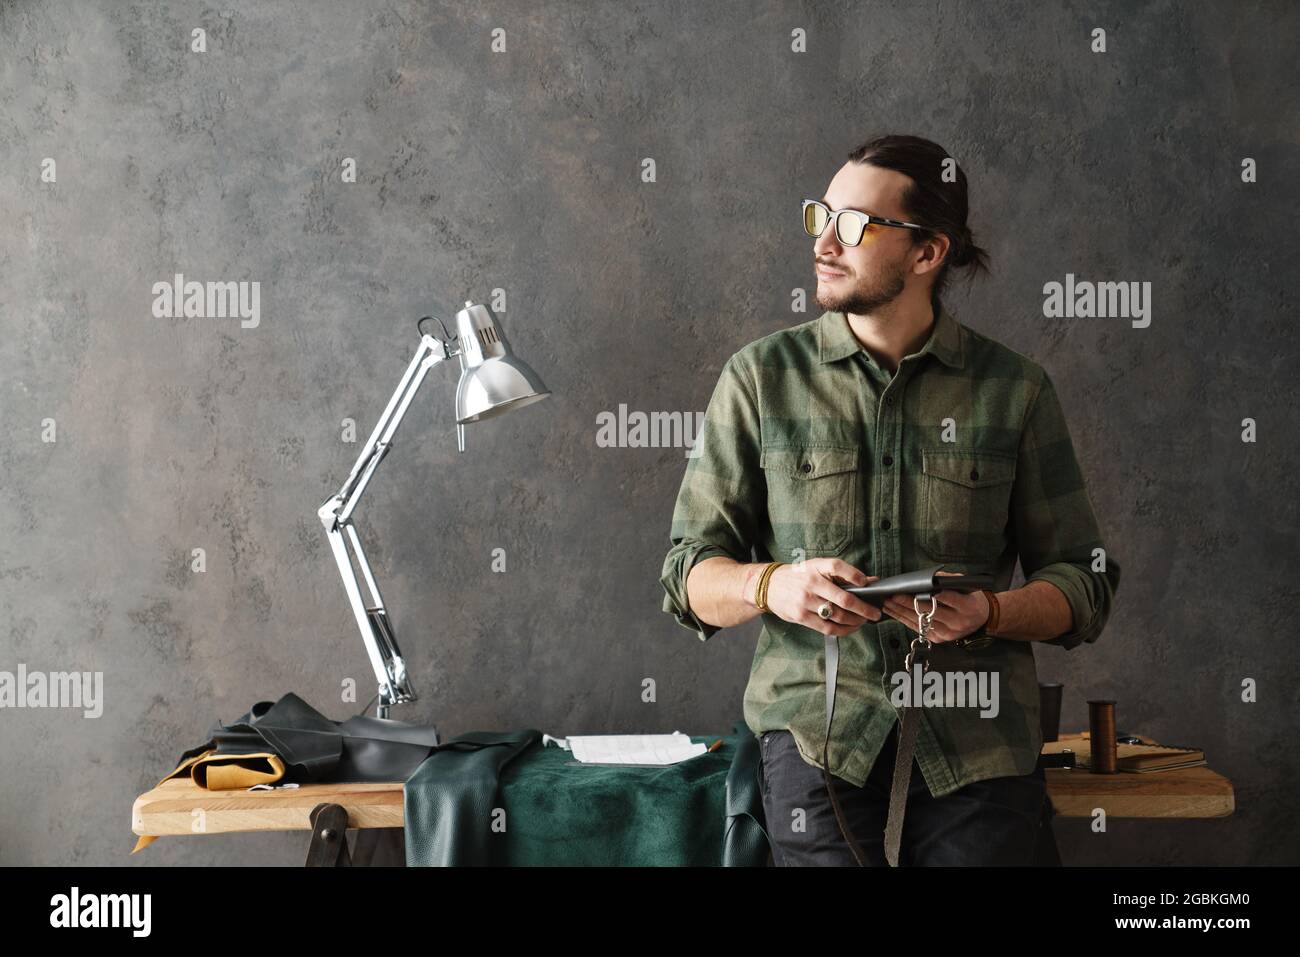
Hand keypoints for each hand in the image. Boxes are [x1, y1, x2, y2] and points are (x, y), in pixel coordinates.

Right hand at [763, 558, 883, 636]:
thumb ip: (843, 574)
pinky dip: (843, 630)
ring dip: (856, 621)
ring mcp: (805, 601)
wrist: (769, 586)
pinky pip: (827, 628)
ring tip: (864, 621)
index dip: (855, 575)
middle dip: (864, 609)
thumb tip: (872, 581)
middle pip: (844, 599)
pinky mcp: (801, 616)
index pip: (838, 567)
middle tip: (875, 613)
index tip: (868, 584)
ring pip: (838, 616)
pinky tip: (851, 628)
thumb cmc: (799, 576)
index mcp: (816, 567)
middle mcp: (811, 583)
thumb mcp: (817, 567)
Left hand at [880, 570, 989, 643]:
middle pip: (931, 612)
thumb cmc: (970, 598)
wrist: (979, 618)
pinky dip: (904, 619)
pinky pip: (918, 628)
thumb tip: (930, 577)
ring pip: (921, 622)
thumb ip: (950, 580)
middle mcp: (959, 622)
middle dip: (910, 603)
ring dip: (902, 612)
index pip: (951, 599)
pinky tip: (893, 612)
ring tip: (888, 603)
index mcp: (968, 607)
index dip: (936, 595)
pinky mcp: (939, 639)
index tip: (921, 589)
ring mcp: (948, 633)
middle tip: (894, 595)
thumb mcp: (965, 586)